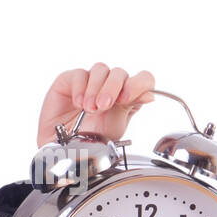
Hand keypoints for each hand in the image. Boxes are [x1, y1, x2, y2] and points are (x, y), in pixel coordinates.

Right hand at [37, 63, 155, 148]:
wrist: (66, 147)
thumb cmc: (92, 138)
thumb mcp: (116, 124)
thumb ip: (131, 105)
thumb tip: (150, 95)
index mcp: (128, 96)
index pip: (143, 79)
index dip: (139, 84)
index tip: (126, 99)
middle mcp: (112, 86)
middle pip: (120, 73)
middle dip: (113, 89)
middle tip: (104, 106)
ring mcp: (92, 80)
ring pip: (100, 70)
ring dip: (96, 89)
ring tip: (89, 109)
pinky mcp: (71, 79)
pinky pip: (79, 74)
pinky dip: (80, 88)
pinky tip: (78, 104)